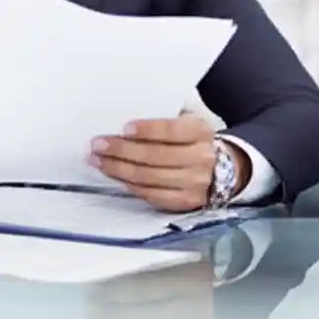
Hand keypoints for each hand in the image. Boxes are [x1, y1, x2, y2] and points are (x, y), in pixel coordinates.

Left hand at [89, 115, 248, 211]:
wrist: (220, 167)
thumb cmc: (193, 140)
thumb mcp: (188, 121)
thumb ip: (166, 117)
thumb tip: (126, 123)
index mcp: (201, 132)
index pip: (173, 130)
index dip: (147, 130)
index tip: (124, 128)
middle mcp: (201, 158)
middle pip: (156, 156)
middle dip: (122, 150)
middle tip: (99, 144)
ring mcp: (194, 183)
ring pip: (149, 178)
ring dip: (118, 169)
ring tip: (98, 160)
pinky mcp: (184, 202)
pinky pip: (151, 195)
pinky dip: (129, 185)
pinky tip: (115, 175)